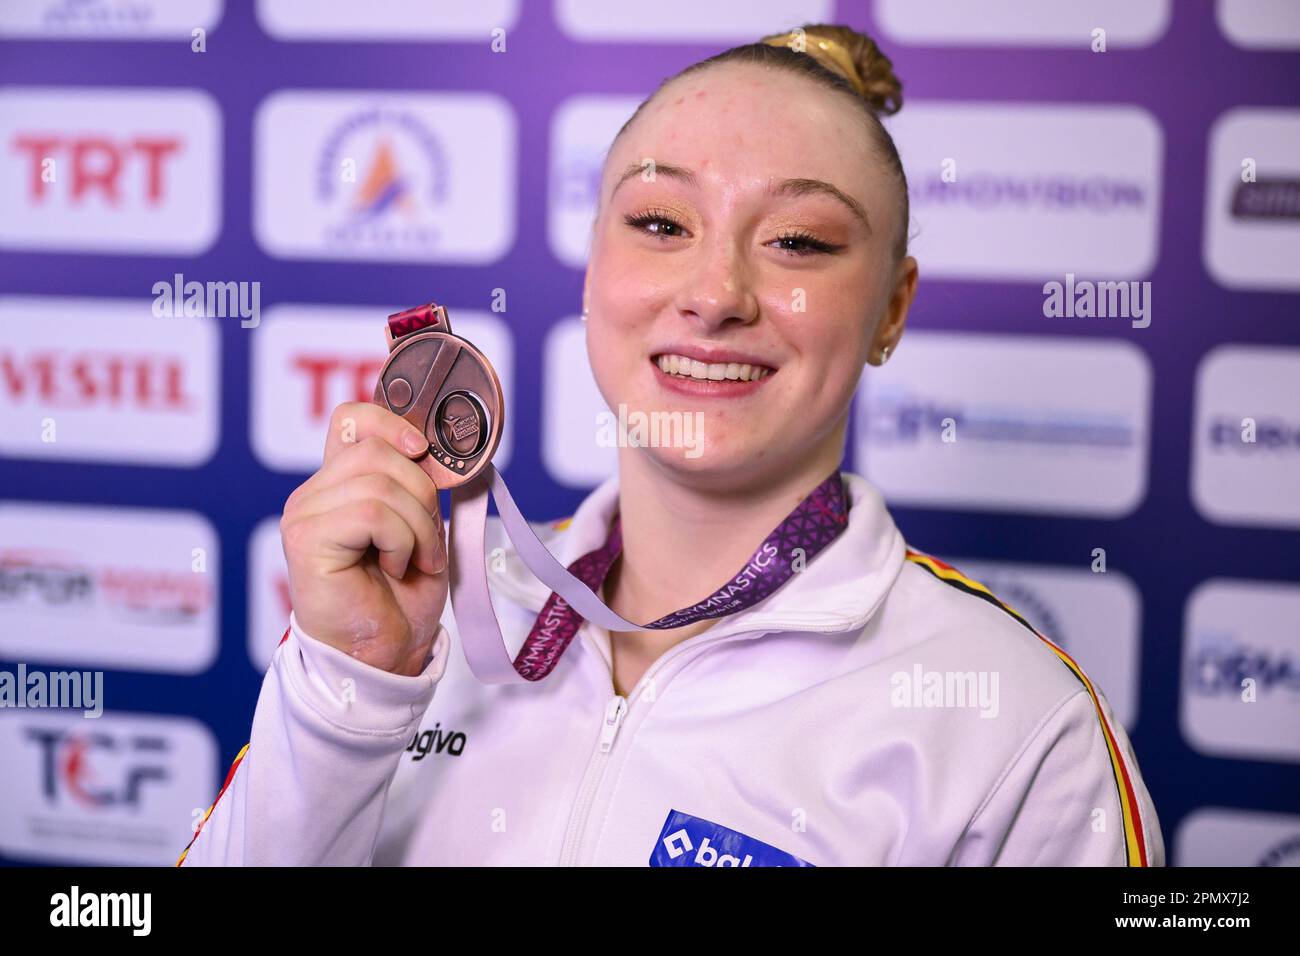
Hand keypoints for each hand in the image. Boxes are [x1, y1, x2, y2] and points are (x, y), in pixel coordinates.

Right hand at [280, 402, 447, 675]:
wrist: (383, 655)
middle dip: (422, 494)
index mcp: (341, 484)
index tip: (425, 451)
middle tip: (426, 542)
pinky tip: (396, 568)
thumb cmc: (400, 599)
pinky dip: (402, 541)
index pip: (353, 419)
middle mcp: (315, 493)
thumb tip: (443, 453)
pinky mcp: (305, 537)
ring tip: (415, 561)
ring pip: (380, 482)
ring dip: (417, 527)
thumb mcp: (422, 529)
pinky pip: (372, 512)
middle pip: (378, 450)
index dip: (392, 423)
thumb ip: (419, 487)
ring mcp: (306, 513)